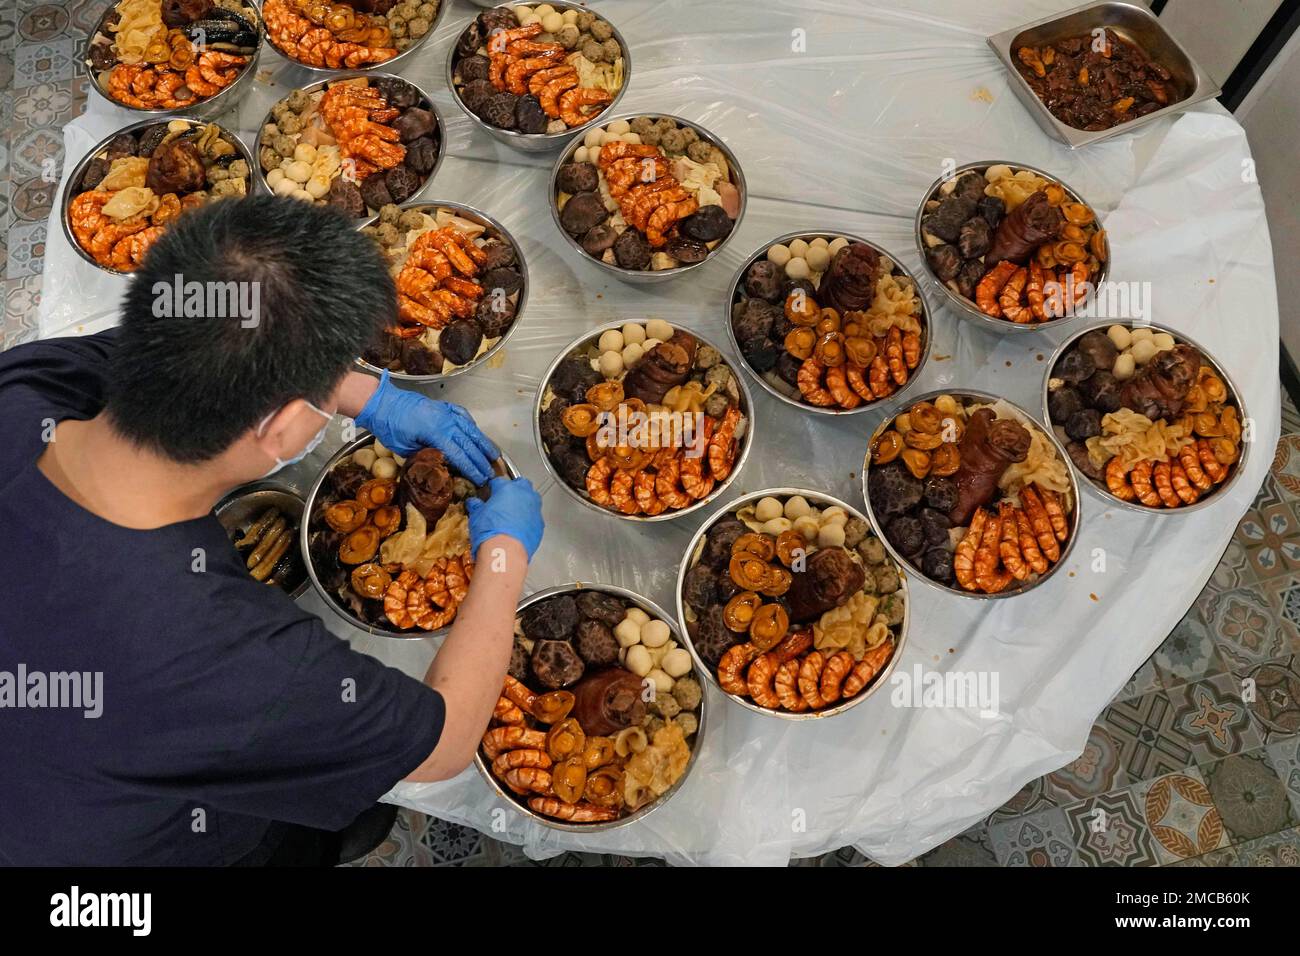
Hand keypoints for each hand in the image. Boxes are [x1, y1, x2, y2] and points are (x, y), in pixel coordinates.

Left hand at [355, 370, 498, 483]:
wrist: (382, 402)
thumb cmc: (389, 427)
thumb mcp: (405, 448)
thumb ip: (426, 455)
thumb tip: (442, 464)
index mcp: (436, 433)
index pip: (459, 455)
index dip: (471, 469)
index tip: (481, 479)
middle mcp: (446, 421)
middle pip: (469, 443)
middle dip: (481, 460)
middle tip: (491, 473)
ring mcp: (446, 412)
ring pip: (470, 428)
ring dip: (483, 443)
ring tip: (493, 455)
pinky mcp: (443, 406)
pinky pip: (462, 415)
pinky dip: (471, 424)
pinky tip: (476, 431)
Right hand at [465, 478, 543, 560]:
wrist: (505, 551)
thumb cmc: (490, 531)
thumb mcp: (477, 516)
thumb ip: (477, 506)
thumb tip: (474, 503)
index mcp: (507, 488)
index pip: (499, 482)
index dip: (494, 487)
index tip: (491, 491)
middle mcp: (524, 495)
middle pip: (521, 485)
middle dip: (514, 489)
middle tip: (505, 499)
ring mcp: (534, 509)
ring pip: (532, 500)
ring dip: (524, 504)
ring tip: (513, 514)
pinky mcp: (540, 524)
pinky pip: (535, 517)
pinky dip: (529, 519)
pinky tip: (520, 527)